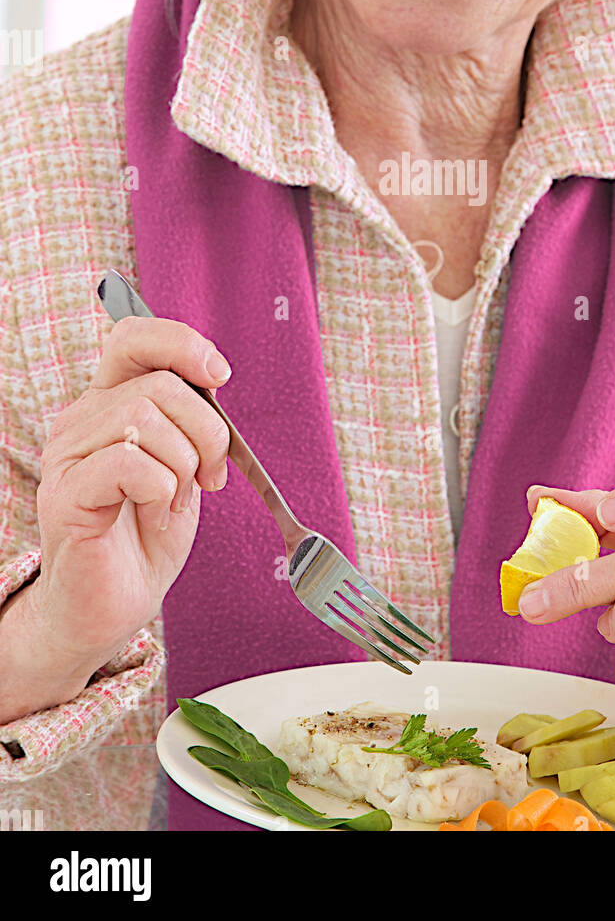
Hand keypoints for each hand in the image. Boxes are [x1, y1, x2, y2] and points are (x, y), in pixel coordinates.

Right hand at [30, 315, 232, 677]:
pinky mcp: (66, 497)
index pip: (133, 337)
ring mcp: (67, 457)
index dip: (181, 343)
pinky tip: (155, 516)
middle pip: (160, 384)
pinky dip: (161, 490)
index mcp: (108, 403)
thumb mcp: (182, 463)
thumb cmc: (147, 534)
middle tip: (208, 478)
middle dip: (206, 432)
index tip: (219, 378)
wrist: (111, 606)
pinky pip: (129, 463)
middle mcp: (81, 420)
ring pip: (146, 419)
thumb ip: (189, 419)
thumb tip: (214, 377)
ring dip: (183, 466)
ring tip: (174, 503)